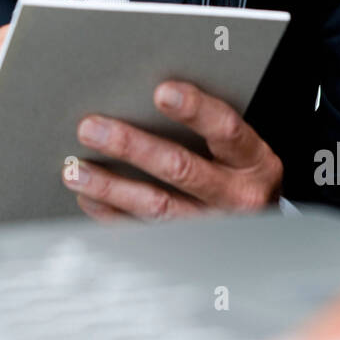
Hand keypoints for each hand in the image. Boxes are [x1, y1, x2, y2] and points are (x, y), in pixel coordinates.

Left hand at [64, 80, 282, 220]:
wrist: (263, 229)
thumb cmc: (241, 174)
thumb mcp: (241, 148)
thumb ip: (207, 125)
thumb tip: (149, 93)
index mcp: (253, 161)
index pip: (226, 129)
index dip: (195, 109)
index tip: (162, 92)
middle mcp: (236, 197)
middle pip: (180, 168)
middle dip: (131, 146)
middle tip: (92, 129)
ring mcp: (211, 226)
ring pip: (156, 207)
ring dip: (111, 187)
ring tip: (77, 170)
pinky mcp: (188, 248)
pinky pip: (144, 234)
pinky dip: (112, 215)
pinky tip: (90, 197)